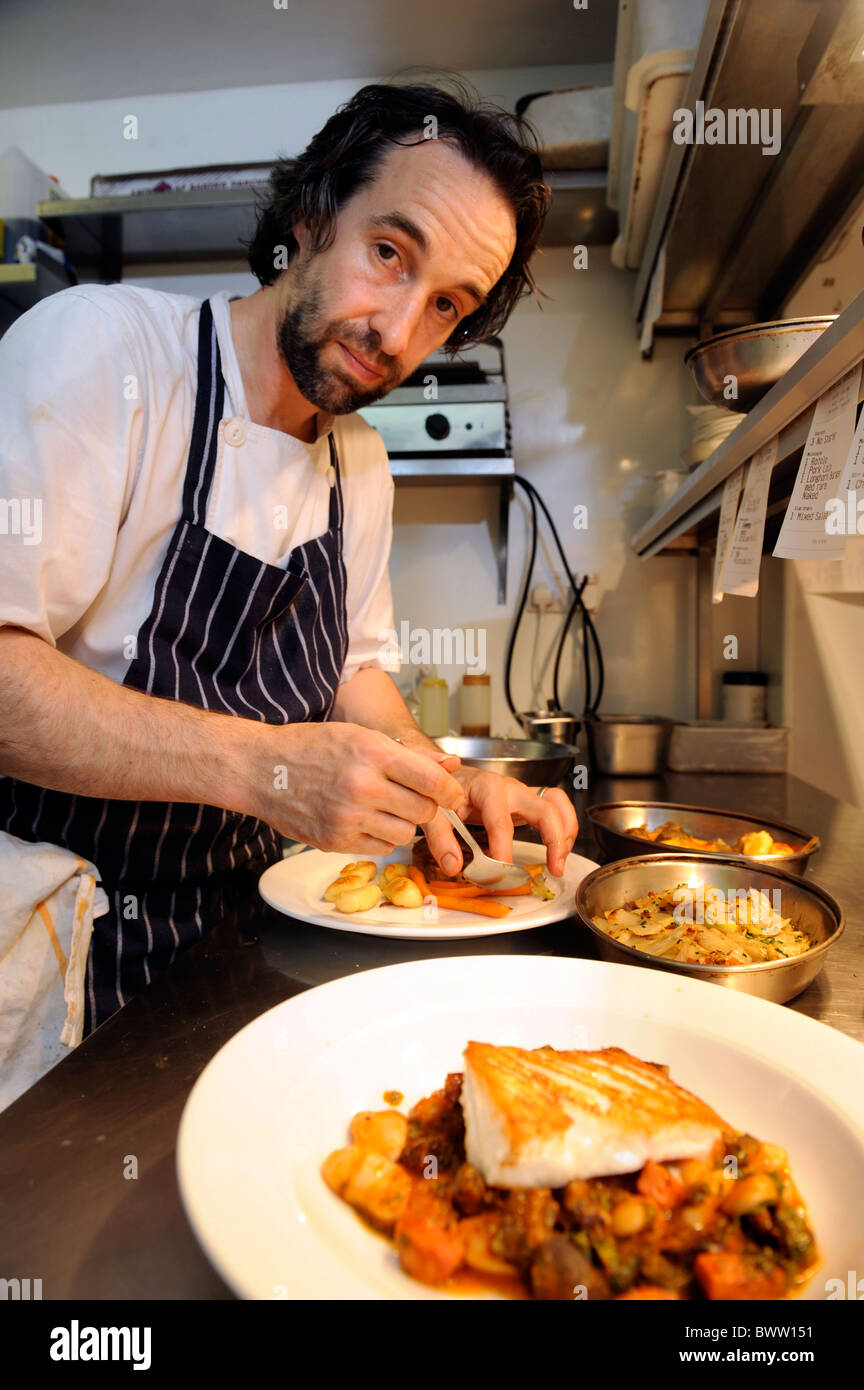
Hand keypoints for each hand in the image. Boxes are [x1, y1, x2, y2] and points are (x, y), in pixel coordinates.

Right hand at [248, 721, 463, 855]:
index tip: (452, 794)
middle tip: (416, 799)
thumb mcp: (361, 737)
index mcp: (371, 753)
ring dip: (404, 823)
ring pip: (406, 833)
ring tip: (386, 807)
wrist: (261, 769)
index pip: (431, 780)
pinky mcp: (335, 841)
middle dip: (427, 806)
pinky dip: (382, 837)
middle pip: (424, 810)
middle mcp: (362, 786)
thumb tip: (451, 765)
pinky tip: (368, 820)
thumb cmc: (311, 747)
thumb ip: (410, 755)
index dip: (449, 790)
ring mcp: (347, 817)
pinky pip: (382, 847)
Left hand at [420, 766, 578, 878]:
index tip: (501, 871)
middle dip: (554, 839)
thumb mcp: (433, 813)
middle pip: (544, 808)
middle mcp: (509, 787)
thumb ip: (440, 839)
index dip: (503, 849)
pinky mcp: (526, 800)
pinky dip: (564, 826)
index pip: (501, 821)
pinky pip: (556, 806)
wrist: (445, 772)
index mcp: (486, 788)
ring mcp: (521, 792)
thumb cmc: (442, 791)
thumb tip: (454, 866)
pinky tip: (559, 848)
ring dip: (565, 831)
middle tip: (554, 868)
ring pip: (556, 804)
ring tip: (561, 860)